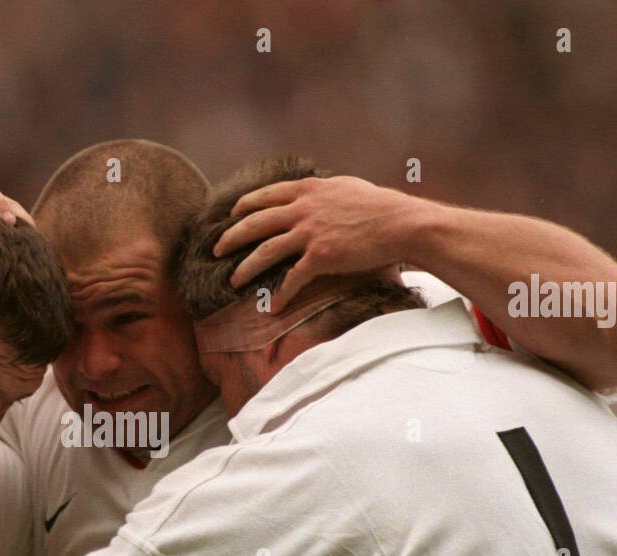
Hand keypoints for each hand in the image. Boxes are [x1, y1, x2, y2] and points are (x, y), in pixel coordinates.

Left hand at [214, 176, 421, 312]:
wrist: (400, 223)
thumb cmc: (380, 206)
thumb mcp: (346, 187)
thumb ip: (324, 192)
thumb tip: (316, 192)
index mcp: (308, 189)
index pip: (266, 195)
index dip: (245, 205)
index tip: (232, 214)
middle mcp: (303, 209)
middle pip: (255, 222)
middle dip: (231, 237)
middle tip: (216, 250)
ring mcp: (309, 233)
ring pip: (265, 251)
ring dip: (245, 268)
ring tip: (233, 281)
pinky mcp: (320, 257)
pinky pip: (292, 279)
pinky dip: (280, 295)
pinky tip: (271, 307)